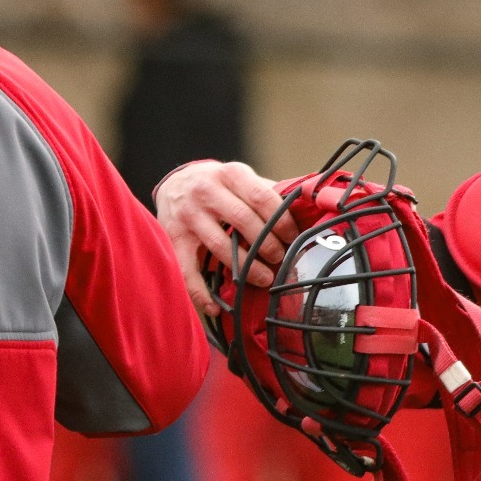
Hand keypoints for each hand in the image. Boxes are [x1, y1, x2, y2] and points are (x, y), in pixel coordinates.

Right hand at [156, 161, 299, 315]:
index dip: (282, 220)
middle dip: (267, 244)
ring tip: (265, 279)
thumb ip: (268, 192)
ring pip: (220, 246)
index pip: (262, 197)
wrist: (174, 184)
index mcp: (230, 174)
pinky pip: (187, 270)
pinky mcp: (173, 238)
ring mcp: (188, 215)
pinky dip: (200, 292)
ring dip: (246, 268)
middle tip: (282, 259)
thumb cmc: (221, 186)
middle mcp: (206, 191)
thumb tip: (307, 209)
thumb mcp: (242, 178)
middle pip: (243, 220)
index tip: (294, 238)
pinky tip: (215, 307)